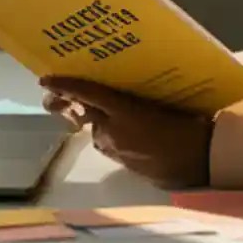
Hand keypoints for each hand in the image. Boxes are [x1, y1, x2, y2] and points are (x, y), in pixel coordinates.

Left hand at [39, 76, 212, 188]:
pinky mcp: (121, 162)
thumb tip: (126, 86)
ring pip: (96, 130)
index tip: (45, 80)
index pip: (88, 93)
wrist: (197, 162)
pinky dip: (109, 135)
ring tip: (105, 111)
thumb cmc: (186, 125)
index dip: (65, 85)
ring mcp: (116, 148)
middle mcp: (113, 130)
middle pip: (83, 113)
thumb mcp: (163, 103)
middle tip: (59, 96)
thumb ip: (138, 97)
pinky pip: (108, 144)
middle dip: (69, 104)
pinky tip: (124, 131)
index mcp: (124, 110)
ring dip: (95, 121)